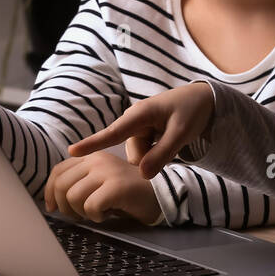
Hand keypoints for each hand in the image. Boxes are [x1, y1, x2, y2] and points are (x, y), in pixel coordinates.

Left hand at [43, 151, 162, 224]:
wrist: (160, 195)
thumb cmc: (127, 194)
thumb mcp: (100, 182)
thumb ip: (80, 182)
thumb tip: (52, 199)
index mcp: (92, 156)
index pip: (58, 171)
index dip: (49, 191)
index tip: (52, 207)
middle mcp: (98, 160)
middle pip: (61, 185)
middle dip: (64, 206)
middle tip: (79, 215)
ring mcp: (108, 172)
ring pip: (73, 197)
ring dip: (81, 212)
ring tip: (97, 212)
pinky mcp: (117, 186)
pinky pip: (91, 207)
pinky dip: (95, 217)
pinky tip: (107, 214)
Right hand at [67, 82, 215, 178]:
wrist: (202, 100)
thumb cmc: (191, 110)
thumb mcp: (182, 132)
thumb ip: (163, 153)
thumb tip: (141, 175)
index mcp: (139, 114)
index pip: (113, 133)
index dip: (92, 143)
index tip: (72, 152)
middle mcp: (133, 121)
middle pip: (134, 154)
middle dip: (152, 157)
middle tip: (174, 140)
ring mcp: (137, 129)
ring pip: (140, 158)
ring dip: (157, 155)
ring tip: (173, 137)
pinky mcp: (142, 135)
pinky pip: (146, 155)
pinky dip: (158, 153)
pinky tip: (170, 140)